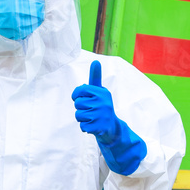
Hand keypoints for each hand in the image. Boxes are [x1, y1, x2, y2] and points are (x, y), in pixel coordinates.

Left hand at [71, 60, 147, 175]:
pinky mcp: (99, 127)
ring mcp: (101, 115)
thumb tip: (96, 61)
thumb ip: (95, 77)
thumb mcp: (100, 92)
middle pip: (77, 104)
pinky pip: (82, 126)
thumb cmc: (101, 107)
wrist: (112, 128)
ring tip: (92, 119)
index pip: (79, 91)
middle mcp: (103, 102)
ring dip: (82, 119)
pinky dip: (85, 128)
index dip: (77, 96)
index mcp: (102, 92)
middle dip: (81, 109)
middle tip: (91, 111)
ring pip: (78, 115)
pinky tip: (94, 126)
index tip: (83, 99)